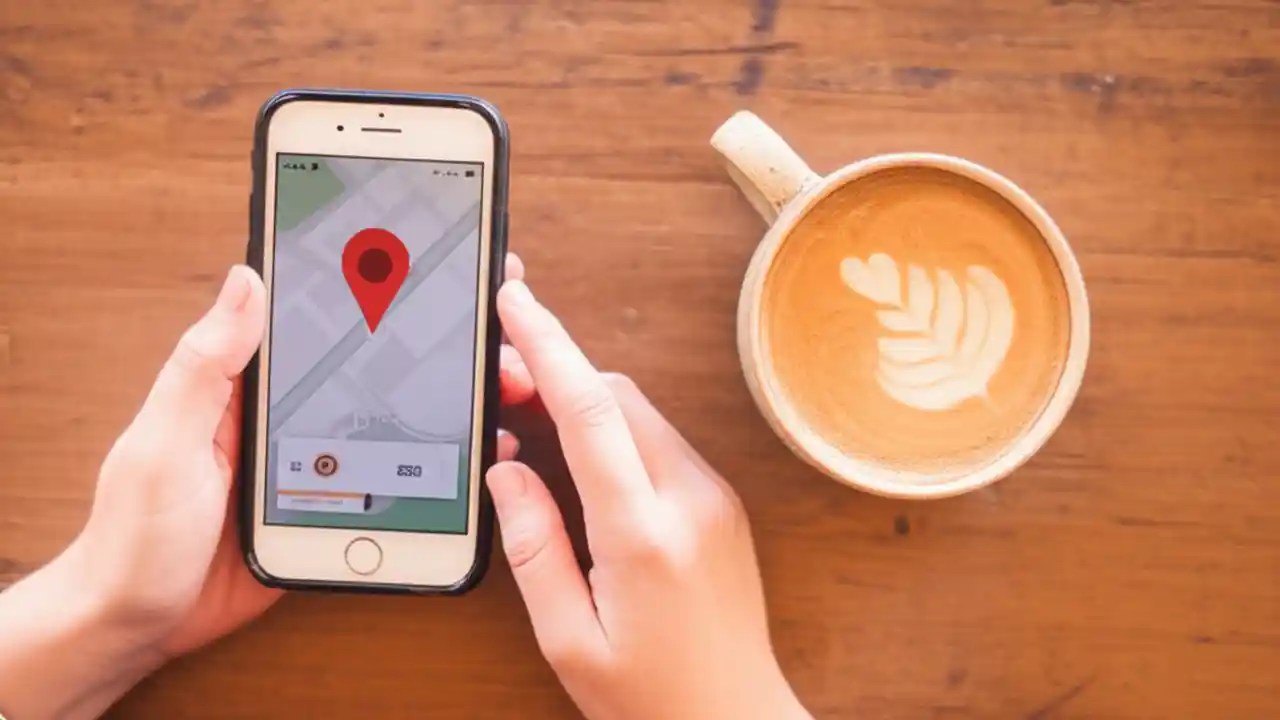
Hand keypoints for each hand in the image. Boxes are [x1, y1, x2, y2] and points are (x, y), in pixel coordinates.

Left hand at [0, 257, 528, 719]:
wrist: (137, 625)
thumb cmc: (134, 537)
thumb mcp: (165, 445)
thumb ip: (204, 368)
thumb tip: (245, 278)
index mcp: (241, 385)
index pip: (309, 316)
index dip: (362, 281)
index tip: (419, 251)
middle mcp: (281, 414)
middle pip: (367, 362)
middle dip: (430, 340)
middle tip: (490, 325)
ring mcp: (311, 460)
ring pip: (386, 415)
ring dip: (441, 401)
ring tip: (498, 386)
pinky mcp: (328, 505)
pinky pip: (387, 476)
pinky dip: (430, 465)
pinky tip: (472, 457)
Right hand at [488, 280, 809, 719]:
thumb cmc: (653, 697)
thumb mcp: (568, 637)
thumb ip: (533, 547)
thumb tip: (508, 473)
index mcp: (645, 533)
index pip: (591, 411)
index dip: (548, 346)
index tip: (514, 301)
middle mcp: (691, 500)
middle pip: (618, 397)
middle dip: (556, 370)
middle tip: (500, 378)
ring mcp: (714, 497)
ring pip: (640, 414)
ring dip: (584, 400)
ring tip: (527, 416)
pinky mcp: (721, 503)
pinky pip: (659, 442)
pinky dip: (614, 430)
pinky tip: (579, 454)